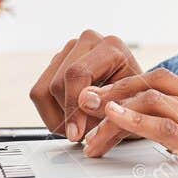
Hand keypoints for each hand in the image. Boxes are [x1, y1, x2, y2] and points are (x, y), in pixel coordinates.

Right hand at [28, 30, 142, 141]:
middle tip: (83, 135)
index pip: (77, 74)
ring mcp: (69, 51)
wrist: (138, 93)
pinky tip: (69, 121)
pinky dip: (50, 113)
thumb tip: (83, 103)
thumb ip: (109, 104)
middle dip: (67, 117)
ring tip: (78, 129)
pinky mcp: (56, 63)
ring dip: (57, 117)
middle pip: (58, 84)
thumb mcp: (132, 106)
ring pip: (43, 90)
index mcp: (110, 46)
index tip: (75, 133)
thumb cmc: (137, 99)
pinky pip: (39, 93)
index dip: (72, 107)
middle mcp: (87, 42)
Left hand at [80, 69, 177, 156]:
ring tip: (91, 127)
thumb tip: (157, 138)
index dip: (127, 84)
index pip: (163, 80)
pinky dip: (136, 122)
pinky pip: (167, 131)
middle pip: (153, 84)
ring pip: (154, 103)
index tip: (101, 98)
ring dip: (115, 113)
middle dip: (113, 91)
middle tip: (85, 106)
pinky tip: (116, 122)